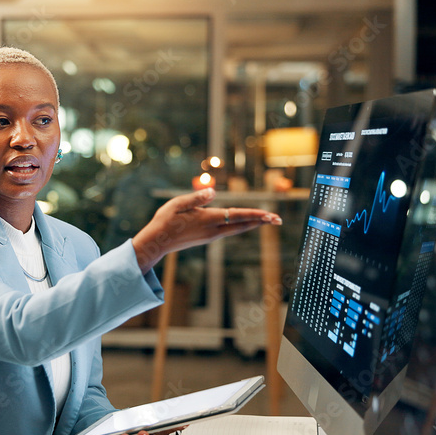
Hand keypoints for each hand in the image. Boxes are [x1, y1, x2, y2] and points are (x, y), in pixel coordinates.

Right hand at [132, 188, 281, 272]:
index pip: (237, 215)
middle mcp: (212, 230)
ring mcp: (210, 236)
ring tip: (266, 220)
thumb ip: (196, 198)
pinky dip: (241, 226)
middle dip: (261, 221)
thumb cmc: (165, 221)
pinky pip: (229, 231)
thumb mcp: (177, 204)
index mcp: (207, 219)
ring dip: (253, 223)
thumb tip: (213, 192)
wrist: (157, 242)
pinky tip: (245, 223)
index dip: (255, 214)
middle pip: (242, 225)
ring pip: (237, 229)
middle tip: (278, 219)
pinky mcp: (207, 238)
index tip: (270, 215)